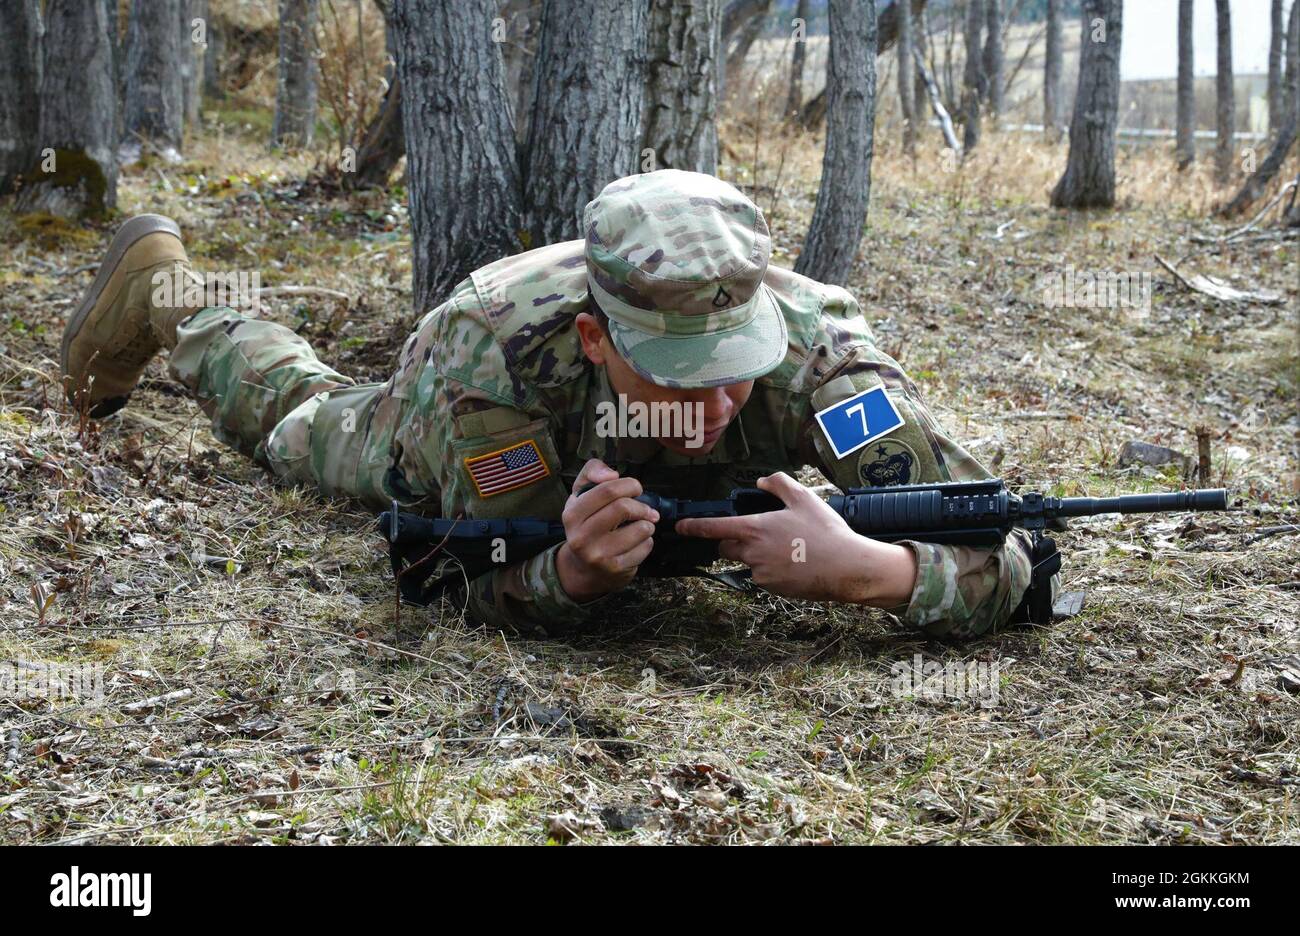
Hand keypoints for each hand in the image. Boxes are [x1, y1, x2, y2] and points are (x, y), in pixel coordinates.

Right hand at [555, 459, 658, 602]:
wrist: (584, 568)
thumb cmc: (587, 523)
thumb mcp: (581, 494)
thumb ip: (592, 472)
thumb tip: (612, 474)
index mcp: (572, 514)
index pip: (607, 490)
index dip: (629, 485)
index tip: (636, 489)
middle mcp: (581, 537)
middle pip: (623, 508)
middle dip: (642, 505)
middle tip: (646, 509)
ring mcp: (598, 556)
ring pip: (640, 529)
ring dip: (648, 524)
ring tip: (642, 526)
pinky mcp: (615, 569)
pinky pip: (645, 547)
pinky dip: (647, 541)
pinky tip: (637, 543)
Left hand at [674, 472, 917, 605]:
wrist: (846, 567)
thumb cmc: (825, 531)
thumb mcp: (803, 498)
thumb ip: (777, 484)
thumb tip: (761, 482)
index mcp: (754, 529)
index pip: (713, 528)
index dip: (694, 527)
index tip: (681, 527)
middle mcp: (751, 553)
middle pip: (727, 547)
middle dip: (734, 540)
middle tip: (761, 533)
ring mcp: (760, 573)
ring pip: (747, 561)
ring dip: (757, 555)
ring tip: (789, 547)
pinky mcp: (772, 588)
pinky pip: (762, 576)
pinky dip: (771, 568)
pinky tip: (794, 561)